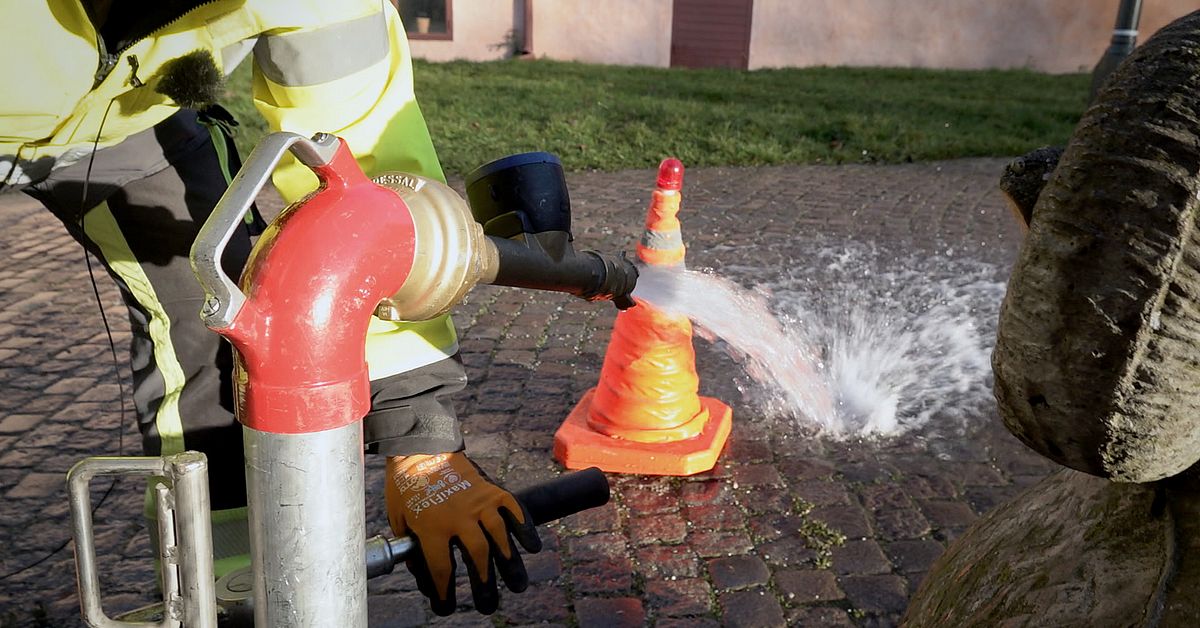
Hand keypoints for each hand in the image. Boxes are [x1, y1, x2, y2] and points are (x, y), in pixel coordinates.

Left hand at [385, 452, 540, 614]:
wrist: (421, 448)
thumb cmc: (405, 486)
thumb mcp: (399, 520)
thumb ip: (412, 549)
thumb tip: (424, 575)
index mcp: (432, 527)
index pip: (442, 570)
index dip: (444, 593)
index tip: (445, 607)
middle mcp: (460, 516)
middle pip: (478, 557)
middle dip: (484, 585)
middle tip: (487, 606)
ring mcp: (479, 502)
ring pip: (499, 538)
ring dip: (509, 564)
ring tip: (517, 585)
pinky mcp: (492, 489)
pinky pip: (513, 510)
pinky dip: (524, 528)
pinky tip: (532, 547)